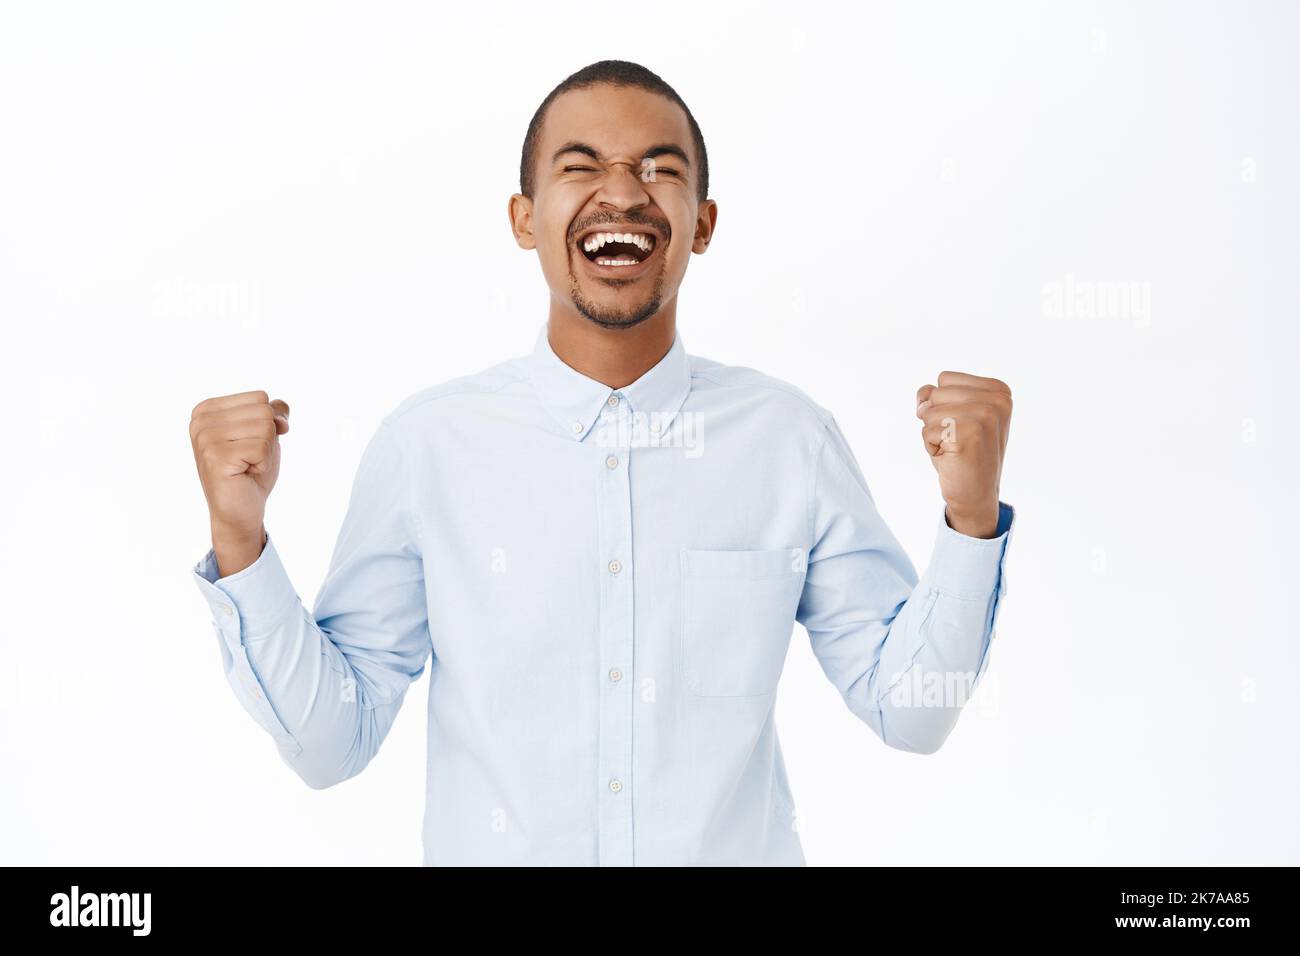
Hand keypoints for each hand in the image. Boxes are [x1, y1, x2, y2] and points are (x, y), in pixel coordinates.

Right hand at [190, 390, 290, 543]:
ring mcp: (206, 438)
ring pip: (265, 428)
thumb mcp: (265, 434)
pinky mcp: (216, 456)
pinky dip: (263, 464)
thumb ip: (273, 412)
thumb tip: (279, 414)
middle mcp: (201, 420)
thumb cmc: (250, 471)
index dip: (267, 424)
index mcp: (207, 409)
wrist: (239, 510)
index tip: (249, 444)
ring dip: (265, 452)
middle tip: (250, 458)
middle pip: (263, 411)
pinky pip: (262, 447)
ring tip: (247, 466)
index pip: (259, 398)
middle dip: (268, 438)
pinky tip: (245, 474)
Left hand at [916, 371, 1010, 537]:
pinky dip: (932, 447)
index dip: (942, 405)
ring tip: (955, 448)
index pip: (944, 379)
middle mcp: (998, 400)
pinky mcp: (969, 433)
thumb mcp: (950, 415)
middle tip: (957, 439)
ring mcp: (986, 415)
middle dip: (936, 418)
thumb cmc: (961, 453)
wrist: (975, 495)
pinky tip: (952, 457)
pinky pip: (927, 430)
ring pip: (929, 411)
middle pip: (936, 392)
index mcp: (999, 391)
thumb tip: (922, 400)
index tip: (962, 426)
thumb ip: (934, 395)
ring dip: (933, 433)